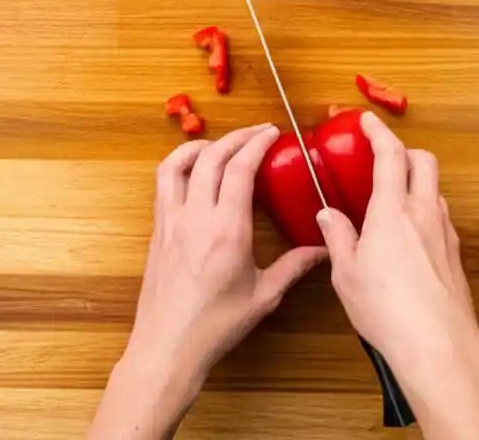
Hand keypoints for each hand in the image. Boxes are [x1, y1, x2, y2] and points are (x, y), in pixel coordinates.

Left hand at [88, 124, 327, 439]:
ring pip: (179, 164)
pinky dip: (179, 166)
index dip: (256, 143)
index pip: (240, 168)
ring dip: (200, 146)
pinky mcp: (157, 231)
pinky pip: (164, 184)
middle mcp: (195, 218)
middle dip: (235, 137)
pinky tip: (193, 172)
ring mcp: (171, 221)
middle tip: (256, 133)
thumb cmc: (215, 326)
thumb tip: (321, 250)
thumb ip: (293, 267)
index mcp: (226, 230)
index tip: (272, 133)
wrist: (167, 346)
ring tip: (220, 144)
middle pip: (211, 158)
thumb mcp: (264, 297)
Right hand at [317, 112, 478, 439]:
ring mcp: (445, 235)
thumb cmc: (388, 311)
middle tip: (382, 157)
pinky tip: (408, 236)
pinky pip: (440, 220)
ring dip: (416, 183)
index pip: (390, 155)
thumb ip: (338, 238)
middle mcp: (424, 215)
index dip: (379, 132)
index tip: (367, 121)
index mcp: (392, 212)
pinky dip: (424, 213)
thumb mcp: (347, 274)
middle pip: (424, 162)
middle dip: (404, 151)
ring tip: (392, 199)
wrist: (438, 344)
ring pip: (435, 191)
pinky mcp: (455, 257)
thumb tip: (329, 217)